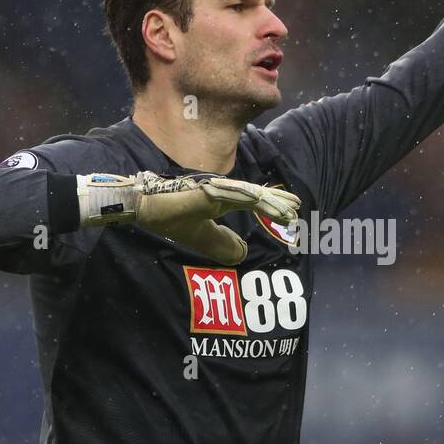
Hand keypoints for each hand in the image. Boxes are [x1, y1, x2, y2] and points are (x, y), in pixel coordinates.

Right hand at [77, 171, 300, 264]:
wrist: (145, 207)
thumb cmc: (168, 217)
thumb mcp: (200, 237)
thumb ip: (220, 243)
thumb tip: (243, 253)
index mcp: (219, 200)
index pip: (251, 202)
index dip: (270, 208)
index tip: (287, 216)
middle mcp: (223, 192)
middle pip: (258, 196)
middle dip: (278, 203)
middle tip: (297, 209)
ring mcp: (219, 190)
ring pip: (255, 196)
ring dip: (275, 204)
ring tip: (292, 210)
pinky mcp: (213, 192)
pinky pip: (243, 198)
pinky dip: (261, 204)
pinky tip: (274, 209)